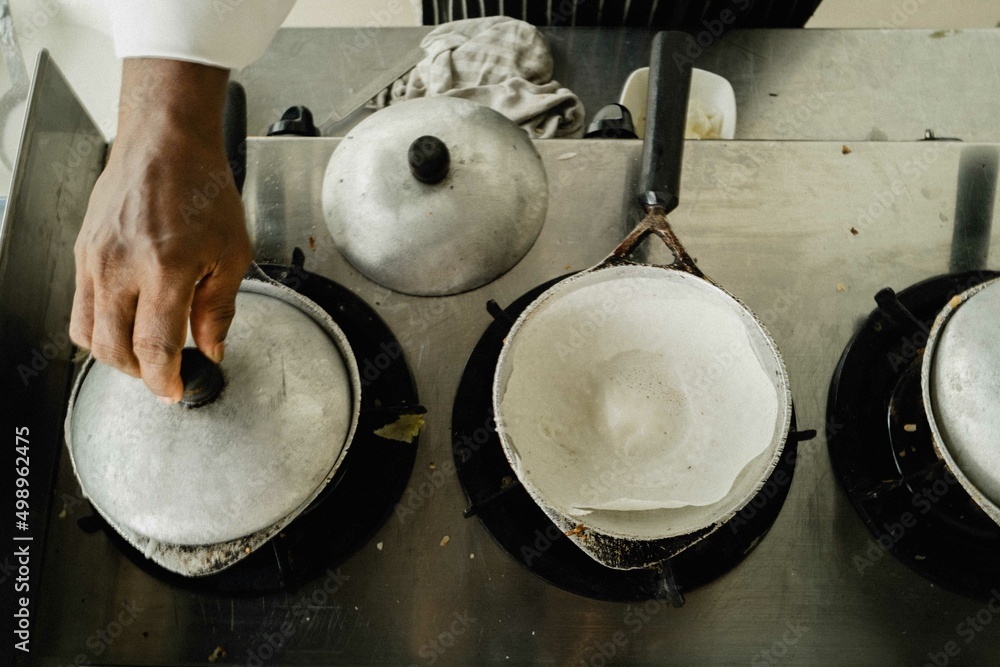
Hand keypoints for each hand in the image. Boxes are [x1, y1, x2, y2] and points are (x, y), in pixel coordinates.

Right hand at [70, 59, 251, 402]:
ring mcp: (94, 260)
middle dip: (140, 374)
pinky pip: (80, 306)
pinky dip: (101, 327)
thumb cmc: (202, 188)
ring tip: (146, 352)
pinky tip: (128, 321)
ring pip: (87, 334)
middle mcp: (120, 267)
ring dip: (115, 356)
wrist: (165, 142)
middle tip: (164, 375)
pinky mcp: (82, 252)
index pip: (154, 348)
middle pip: (113, 350)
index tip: (176, 390)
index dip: (165, 380)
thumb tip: (212, 349)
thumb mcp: (232, 252)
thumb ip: (220, 308)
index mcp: (164, 268)